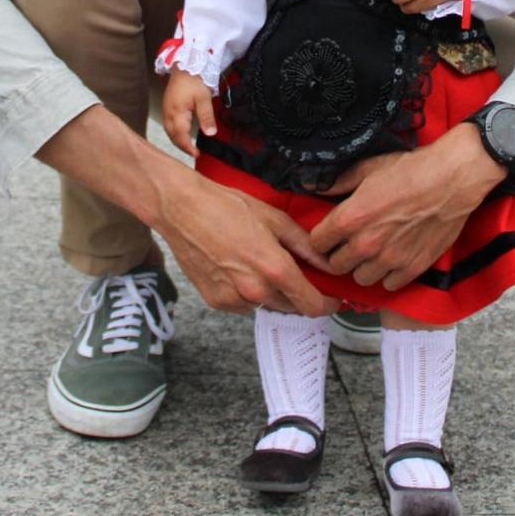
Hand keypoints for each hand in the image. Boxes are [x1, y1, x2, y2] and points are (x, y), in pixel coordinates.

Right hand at [156, 173, 339, 315]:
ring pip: (267, 306)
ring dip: (273, 294)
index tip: (333, 299)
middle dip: (299, 295)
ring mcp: (234, 299)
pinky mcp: (216, 301)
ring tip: (260, 265)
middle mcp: (256, 291)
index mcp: (275, 269)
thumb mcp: (274, 219)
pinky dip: (249, 294)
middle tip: (296, 274)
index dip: (328, 305)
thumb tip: (328, 263)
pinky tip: (240, 269)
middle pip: (292, 308)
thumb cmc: (226, 207)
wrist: (181, 209)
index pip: (313, 306)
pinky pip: (244, 305)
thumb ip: (305, 245)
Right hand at [160, 70, 216, 158]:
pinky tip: (182, 134)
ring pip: (168, 131)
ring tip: (189, 147)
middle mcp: (168, 113)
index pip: (180, 136)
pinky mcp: (166, 107)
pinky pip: (168, 125)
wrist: (184, 65)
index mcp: (177, 112)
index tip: (196, 154)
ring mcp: (166, 110)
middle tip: (194, 153)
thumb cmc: (194, 79)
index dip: (188, 147)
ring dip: (177, 141)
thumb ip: (206, 116)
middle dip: (182, 146)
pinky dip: (174, 133)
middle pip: (172, 136)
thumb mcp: (204, 98)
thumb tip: (210, 134)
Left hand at [310, 125, 503, 289]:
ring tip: (373, 252)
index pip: (317, 243)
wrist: (452, 179)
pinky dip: (388, 275)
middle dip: (339, 254)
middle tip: (351, 242)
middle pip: (336, 265)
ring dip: (363, 267)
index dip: (321, 237)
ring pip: (360, 279)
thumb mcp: (369, 168)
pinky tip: (393, 259)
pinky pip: (388, 285)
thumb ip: (338, 182)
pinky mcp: (412, 268)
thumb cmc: (411, 170)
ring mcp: (390, 260)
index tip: (329, 234)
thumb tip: (314, 187)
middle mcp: (366, 244)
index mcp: (350, 218)